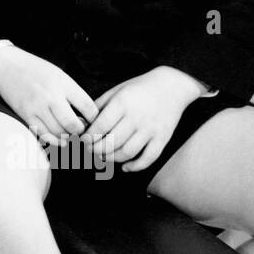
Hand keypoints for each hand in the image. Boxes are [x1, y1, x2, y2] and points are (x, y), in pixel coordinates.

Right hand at [0, 45, 97, 146]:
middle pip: (74, 125)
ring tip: (70, 134)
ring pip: (59, 133)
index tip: (94, 121)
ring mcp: (37, 107)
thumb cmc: (35, 69)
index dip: (95, 118)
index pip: (88, 107)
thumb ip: (72, 92)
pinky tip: (58, 139)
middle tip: (81, 131)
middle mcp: (51, 96)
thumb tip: (86, 114)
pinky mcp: (26, 115)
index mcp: (63, 83)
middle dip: (81, 132)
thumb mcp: (59, 74)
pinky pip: (43, 134)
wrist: (6, 66)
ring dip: (67, 137)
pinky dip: (53, 140)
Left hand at [82, 66, 203, 171]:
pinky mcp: (162, 139)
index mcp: (122, 103)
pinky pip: (148, 159)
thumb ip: (98, 107)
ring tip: (104, 156)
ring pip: (127, 153)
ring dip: (112, 159)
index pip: (100, 127)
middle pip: (112, 142)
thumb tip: (81, 124)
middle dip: (96, 150)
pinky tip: (125, 167)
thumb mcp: (116, 91)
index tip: (83, 140)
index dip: (88, 137)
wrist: (171, 86)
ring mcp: (151, 129)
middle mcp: (136, 117)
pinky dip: (135, 166)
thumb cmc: (138, 89)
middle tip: (90, 150)